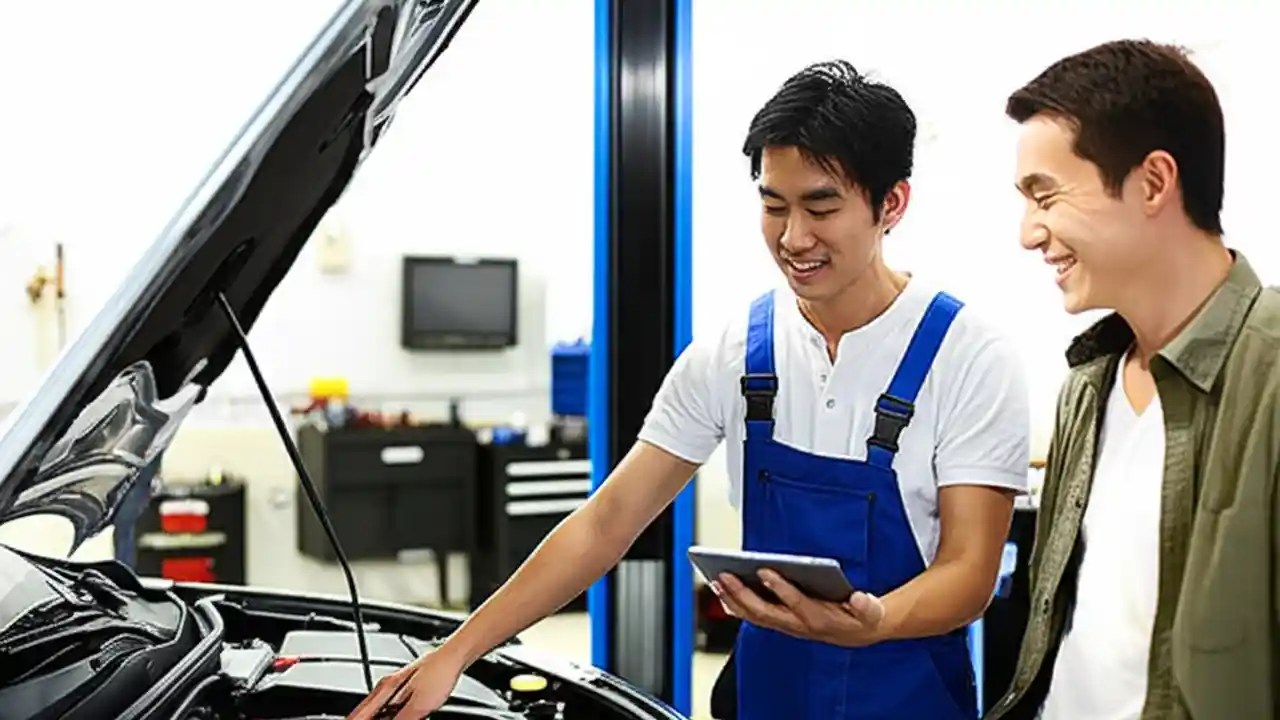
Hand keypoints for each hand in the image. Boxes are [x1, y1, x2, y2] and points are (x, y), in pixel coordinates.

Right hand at [345, 646, 463, 719]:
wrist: (455, 657)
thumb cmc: (439, 672)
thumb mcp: (419, 706)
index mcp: (384, 689)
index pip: (359, 715)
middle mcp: (387, 687)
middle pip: (368, 713)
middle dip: (367, 719)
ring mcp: (396, 687)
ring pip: (381, 711)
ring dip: (382, 717)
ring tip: (393, 717)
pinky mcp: (407, 689)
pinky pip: (393, 708)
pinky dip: (393, 715)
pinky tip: (405, 716)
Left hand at [713, 569, 885, 646]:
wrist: (859, 632)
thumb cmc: (860, 616)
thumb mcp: (870, 611)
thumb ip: (866, 605)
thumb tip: (859, 599)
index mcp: (820, 620)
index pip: (796, 604)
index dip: (780, 588)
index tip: (764, 570)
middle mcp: (799, 626)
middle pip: (765, 612)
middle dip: (743, 594)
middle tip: (724, 575)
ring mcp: (787, 626)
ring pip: (755, 616)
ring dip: (734, 600)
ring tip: (717, 580)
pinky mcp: (781, 622)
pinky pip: (755, 616)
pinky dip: (737, 605)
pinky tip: (724, 592)